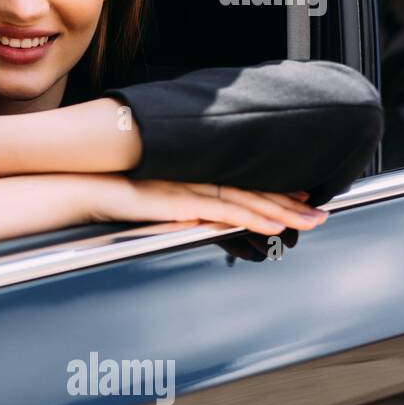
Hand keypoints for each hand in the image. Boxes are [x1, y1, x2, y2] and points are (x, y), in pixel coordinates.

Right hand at [81, 175, 325, 235]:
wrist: (82, 187)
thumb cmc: (107, 196)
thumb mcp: (147, 203)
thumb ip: (173, 209)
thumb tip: (192, 220)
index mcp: (190, 180)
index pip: (240, 186)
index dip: (273, 192)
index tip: (301, 197)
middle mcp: (195, 181)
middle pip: (251, 192)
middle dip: (289, 202)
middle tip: (321, 212)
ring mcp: (189, 190)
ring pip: (246, 201)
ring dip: (282, 211)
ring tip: (312, 220)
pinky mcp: (179, 202)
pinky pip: (222, 211)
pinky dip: (251, 217)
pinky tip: (273, 225)